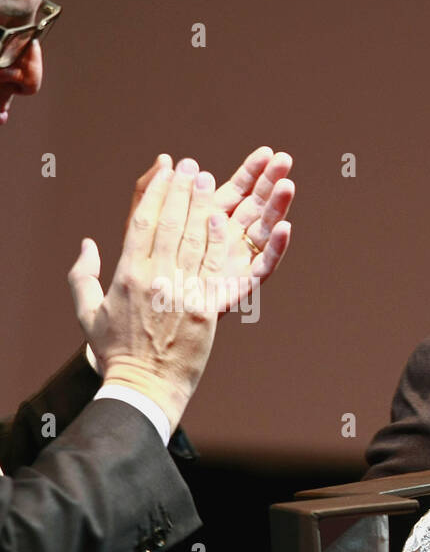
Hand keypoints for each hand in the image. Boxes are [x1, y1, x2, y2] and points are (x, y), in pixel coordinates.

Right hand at [69, 157, 227, 432]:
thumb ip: (84, 274)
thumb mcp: (88, 312)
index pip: (143, 222)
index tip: (165, 169)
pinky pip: (214, 269)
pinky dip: (218, 242)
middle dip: (182, 190)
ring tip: (208, 181)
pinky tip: (223, 219)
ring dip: (202, 207)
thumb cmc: (115, 351)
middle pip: (171, 224)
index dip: (156, 192)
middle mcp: (154, 279)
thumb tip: (88, 244)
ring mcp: (181, 293)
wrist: (145, 386)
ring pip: (194, 240)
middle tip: (192, 165)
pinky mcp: (205, 309)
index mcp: (126, 274)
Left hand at [128, 147, 293, 307]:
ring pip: (263, 230)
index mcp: (210, 224)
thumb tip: (164, 160)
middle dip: (271, 182)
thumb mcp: (139, 230)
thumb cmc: (141, 279)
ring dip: (277, 207)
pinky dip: (275, 248)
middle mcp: (229, 241)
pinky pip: (263, 265)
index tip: (266, 151)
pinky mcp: (241, 286)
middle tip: (285, 159)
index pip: (236, 190)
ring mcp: (237, 263)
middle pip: (256, 206)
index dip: (251, 171)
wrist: (148, 327)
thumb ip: (148, 194)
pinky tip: (285, 229)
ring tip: (287, 184)